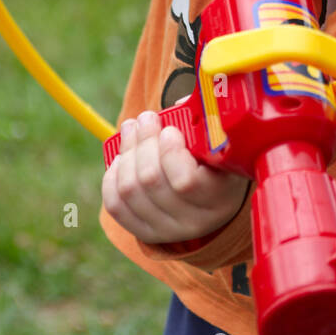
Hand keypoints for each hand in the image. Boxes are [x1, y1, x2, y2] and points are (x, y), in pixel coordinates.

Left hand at [102, 111, 250, 244]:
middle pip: (150, 181)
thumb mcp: (223, 146)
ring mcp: (166, 230)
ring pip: (129, 189)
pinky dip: (112, 176)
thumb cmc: (218, 163)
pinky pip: (115, 205)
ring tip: (132, 128)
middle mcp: (193, 221)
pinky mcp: (144, 231)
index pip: (185, 182)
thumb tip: (180, 102)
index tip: (169, 130)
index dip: (169, 151)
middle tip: (145, 119)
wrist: (215, 202)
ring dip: (126, 152)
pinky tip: (121, 158)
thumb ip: (205, 124)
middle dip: (142, 142)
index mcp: (219, 198)